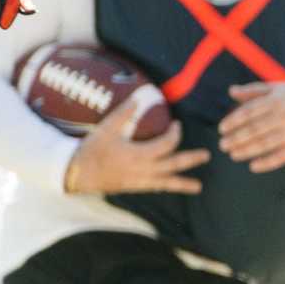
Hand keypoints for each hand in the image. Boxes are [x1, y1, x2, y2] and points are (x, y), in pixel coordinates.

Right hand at [63, 98, 207, 194]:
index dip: (175, 134)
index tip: (177, 125)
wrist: (78, 173)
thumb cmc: (92, 149)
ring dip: (183, 184)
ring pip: (166, 183)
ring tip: (198, 187)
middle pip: (173, 165)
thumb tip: (140, 95)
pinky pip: (156, 188)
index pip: (166, 145)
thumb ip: (125, 112)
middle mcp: (143, 170)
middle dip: (190, 160)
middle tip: (207, 156)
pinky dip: (167, 187)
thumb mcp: (107, 128)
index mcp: (138, 154)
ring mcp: (140, 181)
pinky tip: (174, 187)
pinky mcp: (134, 187)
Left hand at [218, 82, 284, 172]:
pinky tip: (253, 166)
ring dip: (248, 150)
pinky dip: (268, 163)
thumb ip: (253, 91)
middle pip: (257, 129)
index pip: (250, 111)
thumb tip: (231, 92)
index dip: (234, 121)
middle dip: (237, 138)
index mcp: (276, 100)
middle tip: (222, 145)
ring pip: (267, 143)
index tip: (221, 129)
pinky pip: (282, 156)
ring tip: (233, 155)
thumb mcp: (276, 89)